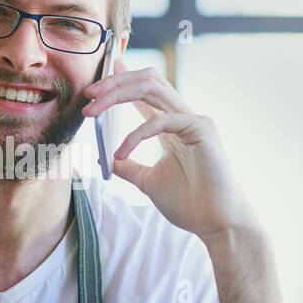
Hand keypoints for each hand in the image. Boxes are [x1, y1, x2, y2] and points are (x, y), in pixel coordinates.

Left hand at [82, 60, 256, 240]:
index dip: (120, 79)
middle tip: (88, 94)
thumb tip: (104, 159)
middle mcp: (182, 116)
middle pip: (146, 80)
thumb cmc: (188, 203)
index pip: (143, 91)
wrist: (214, 223)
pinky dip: (136, 134)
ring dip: (118, 94)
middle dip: (114, 82)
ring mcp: (193, 119)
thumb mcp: (146, 180)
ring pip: (152, 88)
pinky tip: (121, 153)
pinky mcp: (202, 129)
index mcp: (170, 125)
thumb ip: (127, 166)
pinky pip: (162, 120)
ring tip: (94, 110)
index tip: (95, 82)